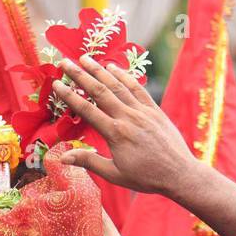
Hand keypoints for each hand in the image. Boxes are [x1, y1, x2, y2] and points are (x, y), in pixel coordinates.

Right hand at [55, 55, 196, 196]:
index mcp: (115, 133)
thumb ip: (89, 162)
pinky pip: (137, 88)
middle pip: (100, 91)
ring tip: (85, 58)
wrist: (179, 174)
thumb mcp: (114, 174)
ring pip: (118, 85)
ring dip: (100, 70)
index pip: (86, 110)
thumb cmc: (145, 178)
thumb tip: (62, 158)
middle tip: (65, 62)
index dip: (69, 95)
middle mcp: (128, 117)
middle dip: (80, 75)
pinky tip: (114, 67)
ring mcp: (143, 111)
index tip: (56, 84)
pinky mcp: (154, 110)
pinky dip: (124, 76)